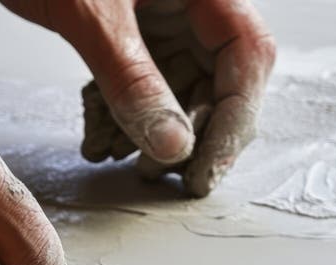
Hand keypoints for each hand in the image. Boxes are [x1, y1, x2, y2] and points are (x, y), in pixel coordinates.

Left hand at [1, 0, 275, 196]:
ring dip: (154, 133)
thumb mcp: (89, 11)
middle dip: (190, 135)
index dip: (231, 122)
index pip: (246, 57)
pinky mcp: (134, 27)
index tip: (201, 172)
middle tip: (162, 177)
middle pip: (220, 79)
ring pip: (181, 88)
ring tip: (126, 161)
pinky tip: (102, 138)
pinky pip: (145, 81)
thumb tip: (172, 147)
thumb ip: (131, 79)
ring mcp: (164, 14)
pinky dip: (125, 114)